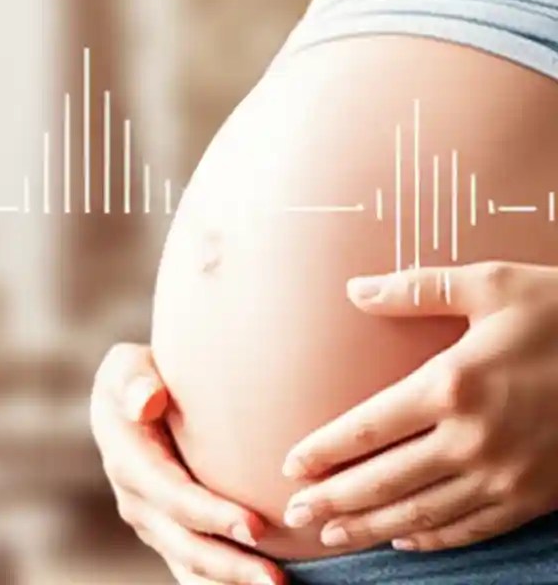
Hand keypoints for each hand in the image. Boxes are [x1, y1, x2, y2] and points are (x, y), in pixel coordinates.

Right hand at [91, 343, 281, 583]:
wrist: (134, 399)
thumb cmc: (142, 375)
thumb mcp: (128, 365)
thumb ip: (134, 380)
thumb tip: (145, 403)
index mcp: (126, 459)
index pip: (171, 494)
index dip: (210, 515)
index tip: (256, 526)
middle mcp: (134, 499)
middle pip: (182, 542)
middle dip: (228, 564)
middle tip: (276, 579)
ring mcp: (150, 522)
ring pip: (188, 564)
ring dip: (230, 582)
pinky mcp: (167, 535)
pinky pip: (193, 570)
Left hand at [281, 262, 557, 551]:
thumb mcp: (494, 284)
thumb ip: (418, 289)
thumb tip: (355, 290)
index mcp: (453, 384)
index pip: (367, 428)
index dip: (323, 451)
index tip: (289, 467)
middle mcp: (473, 438)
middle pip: (384, 480)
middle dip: (333, 501)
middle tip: (295, 514)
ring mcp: (506, 474)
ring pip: (422, 512)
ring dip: (371, 527)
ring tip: (332, 535)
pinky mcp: (536, 496)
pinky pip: (473, 527)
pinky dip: (433, 538)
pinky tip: (405, 538)